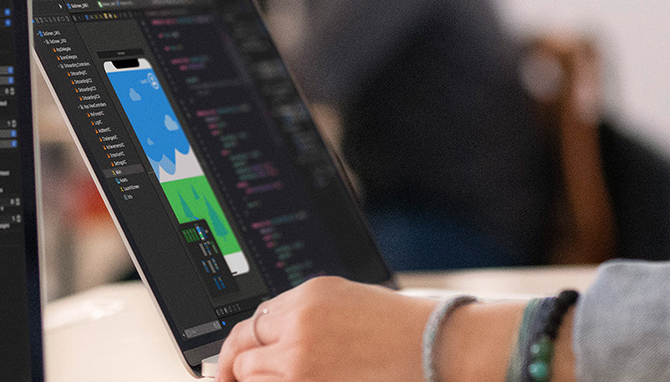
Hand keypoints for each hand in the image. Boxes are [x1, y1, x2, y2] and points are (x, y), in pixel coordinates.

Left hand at [215, 277, 431, 381]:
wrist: (434, 346)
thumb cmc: (398, 326)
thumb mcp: (345, 299)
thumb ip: (303, 312)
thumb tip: (269, 334)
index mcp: (306, 296)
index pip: (252, 322)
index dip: (240, 346)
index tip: (235, 360)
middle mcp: (298, 325)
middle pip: (242, 351)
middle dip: (240, 367)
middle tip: (236, 379)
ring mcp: (302, 360)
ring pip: (252, 376)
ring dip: (261, 381)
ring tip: (291, 376)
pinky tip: (299, 381)